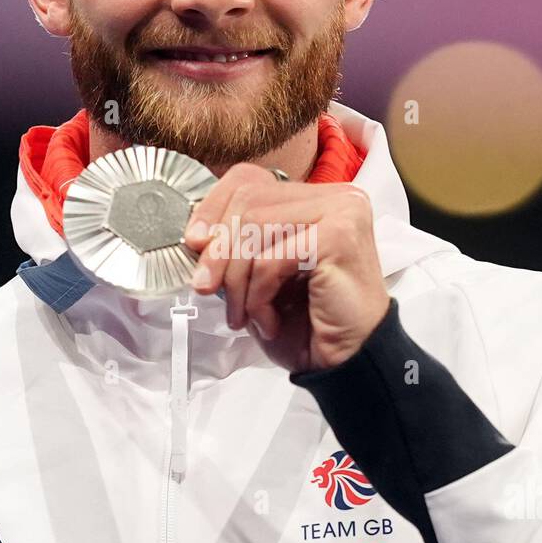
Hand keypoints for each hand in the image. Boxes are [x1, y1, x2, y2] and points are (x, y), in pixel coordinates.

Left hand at [183, 165, 390, 372]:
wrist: (346, 363)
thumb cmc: (308, 323)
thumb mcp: (258, 274)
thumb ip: (236, 244)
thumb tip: (197, 235)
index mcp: (316, 197)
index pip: (249, 179)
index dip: (213, 209)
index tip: (195, 245)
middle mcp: (336, 196)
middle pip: (249, 201)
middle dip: (219, 251)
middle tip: (208, 289)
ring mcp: (342, 213)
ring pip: (256, 227)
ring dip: (237, 280)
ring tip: (243, 315)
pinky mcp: (339, 238)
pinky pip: (272, 259)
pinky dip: (258, 295)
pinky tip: (268, 321)